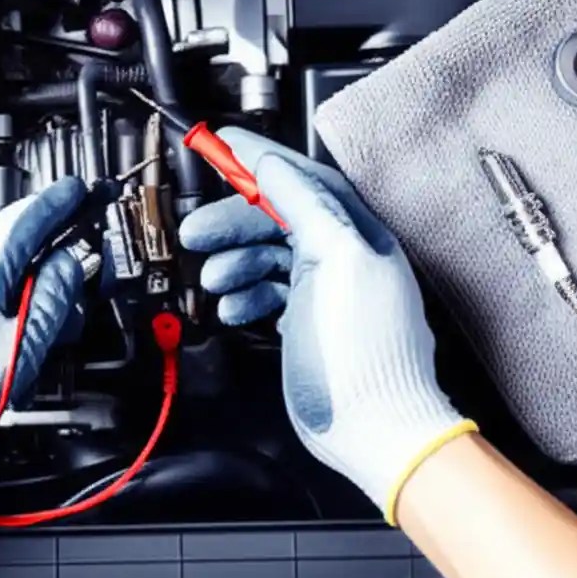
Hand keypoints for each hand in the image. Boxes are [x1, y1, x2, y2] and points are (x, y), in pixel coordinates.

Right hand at [180, 128, 475, 521]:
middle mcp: (345, 256)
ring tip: (213, 279)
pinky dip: (245, 296)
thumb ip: (304, 206)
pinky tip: (233, 309)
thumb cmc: (365, 354)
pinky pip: (270, 294)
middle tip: (197, 232)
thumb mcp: (334, 260)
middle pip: (278, 219)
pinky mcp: (312, 323)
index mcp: (356, 234)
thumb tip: (273, 165)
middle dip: (234, 222)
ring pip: (269, 257)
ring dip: (235, 263)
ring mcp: (329, 291)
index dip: (258, 162)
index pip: (302, 179)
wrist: (378, 430)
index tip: (218, 147)